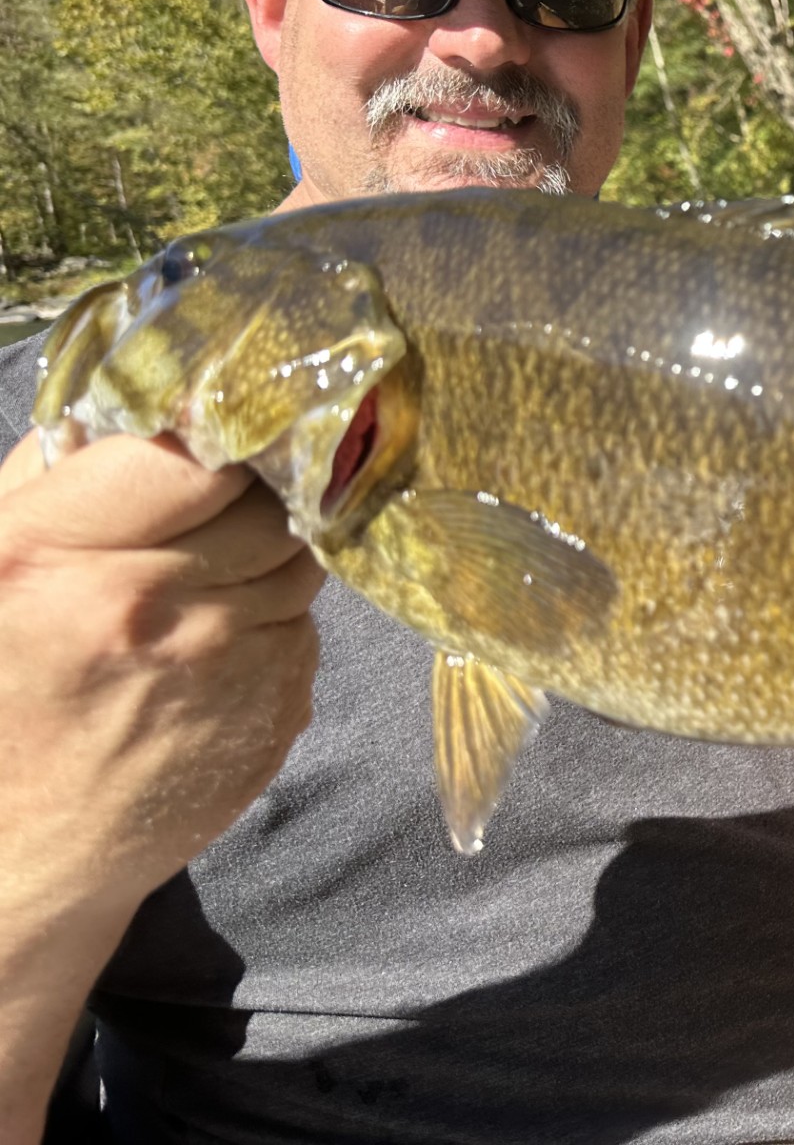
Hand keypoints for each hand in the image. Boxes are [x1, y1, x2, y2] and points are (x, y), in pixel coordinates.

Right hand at [0, 430, 324, 918]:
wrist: (22, 853)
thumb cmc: (1, 696)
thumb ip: (51, 474)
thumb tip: (133, 400)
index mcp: (53, 557)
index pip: (189, 453)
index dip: (220, 437)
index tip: (219, 439)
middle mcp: (146, 608)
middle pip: (265, 503)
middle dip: (252, 497)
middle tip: (219, 513)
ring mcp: (220, 666)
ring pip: (299, 560)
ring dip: (268, 559)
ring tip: (204, 588)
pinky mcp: (274, 712)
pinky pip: (304, 627)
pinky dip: (273, 624)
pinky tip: (213, 652)